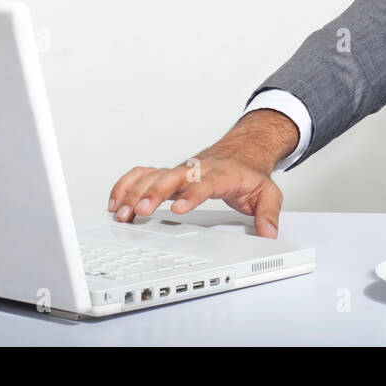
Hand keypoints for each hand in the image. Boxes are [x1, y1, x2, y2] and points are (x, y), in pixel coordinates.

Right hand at [107, 109, 298, 238]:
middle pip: (171, 177)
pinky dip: (127, 185)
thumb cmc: (250, 173)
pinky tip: (116, 202)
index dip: (190, 195)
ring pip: (153, 175)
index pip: (204, 183)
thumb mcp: (268, 192)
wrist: (242, 152)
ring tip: (120, 213)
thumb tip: (269, 233)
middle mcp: (196, 170)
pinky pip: (143, 174)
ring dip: (134, 192)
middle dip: (153, 194)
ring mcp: (180, 172)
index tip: (178, 208)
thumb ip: (268, 213)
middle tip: (138, 211)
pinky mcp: (170, 174)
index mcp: (221, 174)